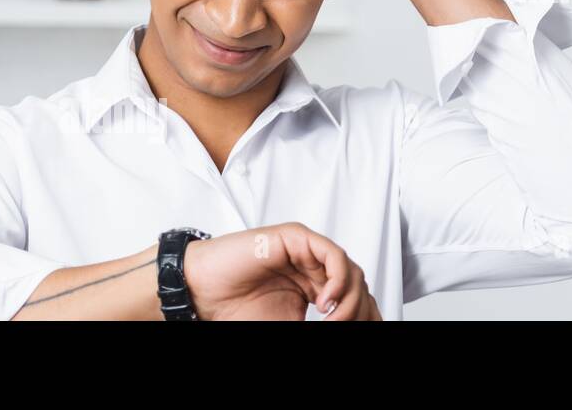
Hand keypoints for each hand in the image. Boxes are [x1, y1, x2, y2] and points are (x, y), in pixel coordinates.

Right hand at [183, 222, 380, 320]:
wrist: (205, 293)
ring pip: (350, 271)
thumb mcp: (289, 325)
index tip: (364, 332)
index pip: (355, 300)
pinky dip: (339, 279)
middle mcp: (314, 268)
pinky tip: (326, 301)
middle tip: (341, 328)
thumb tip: (344, 326)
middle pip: (358, 286)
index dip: (366, 317)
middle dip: (358, 311)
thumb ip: (320, 325)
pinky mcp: (296, 238)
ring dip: (349, 300)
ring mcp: (307, 252)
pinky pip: (334, 254)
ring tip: (331, 319)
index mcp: (315, 288)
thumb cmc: (236, 309)